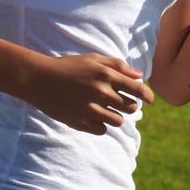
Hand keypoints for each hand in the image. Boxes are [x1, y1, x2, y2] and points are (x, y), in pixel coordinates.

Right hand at [20, 53, 154, 134]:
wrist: (39, 79)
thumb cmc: (69, 66)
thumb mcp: (94, 59)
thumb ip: (118, 65)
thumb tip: (139, 76)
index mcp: (107, 75)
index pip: (138, 90)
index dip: (148, 96)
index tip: (150, 100)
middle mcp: (101, 93)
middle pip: (131, 107)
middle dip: (130, 105)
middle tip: (122, 102)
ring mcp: (90, 109)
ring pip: (118, 121)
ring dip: (117, 116)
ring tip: (107, 109)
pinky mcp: (80, 122)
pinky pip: (102, 130)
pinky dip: (101, 124)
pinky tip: (94, 116)